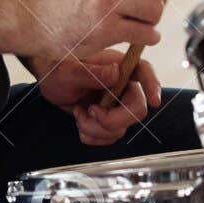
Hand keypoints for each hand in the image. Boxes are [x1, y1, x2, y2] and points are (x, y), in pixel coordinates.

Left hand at [36, 49, 163, 145]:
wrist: (49, 81)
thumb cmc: (57, 67)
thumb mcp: (68, 70)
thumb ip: (91, 73)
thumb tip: (115, 73)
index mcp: (117, 65)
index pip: (144, 71)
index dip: (153, 85)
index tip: (154, 101)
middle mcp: (121, 85)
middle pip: (136, 109)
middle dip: (114, 119)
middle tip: (91, 112)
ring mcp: (116, 104)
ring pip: (121, 128)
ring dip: (97, 129)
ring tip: (79, 115)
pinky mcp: (108, 119)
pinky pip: (110, 137)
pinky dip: (93, 136)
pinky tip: (80, 122)